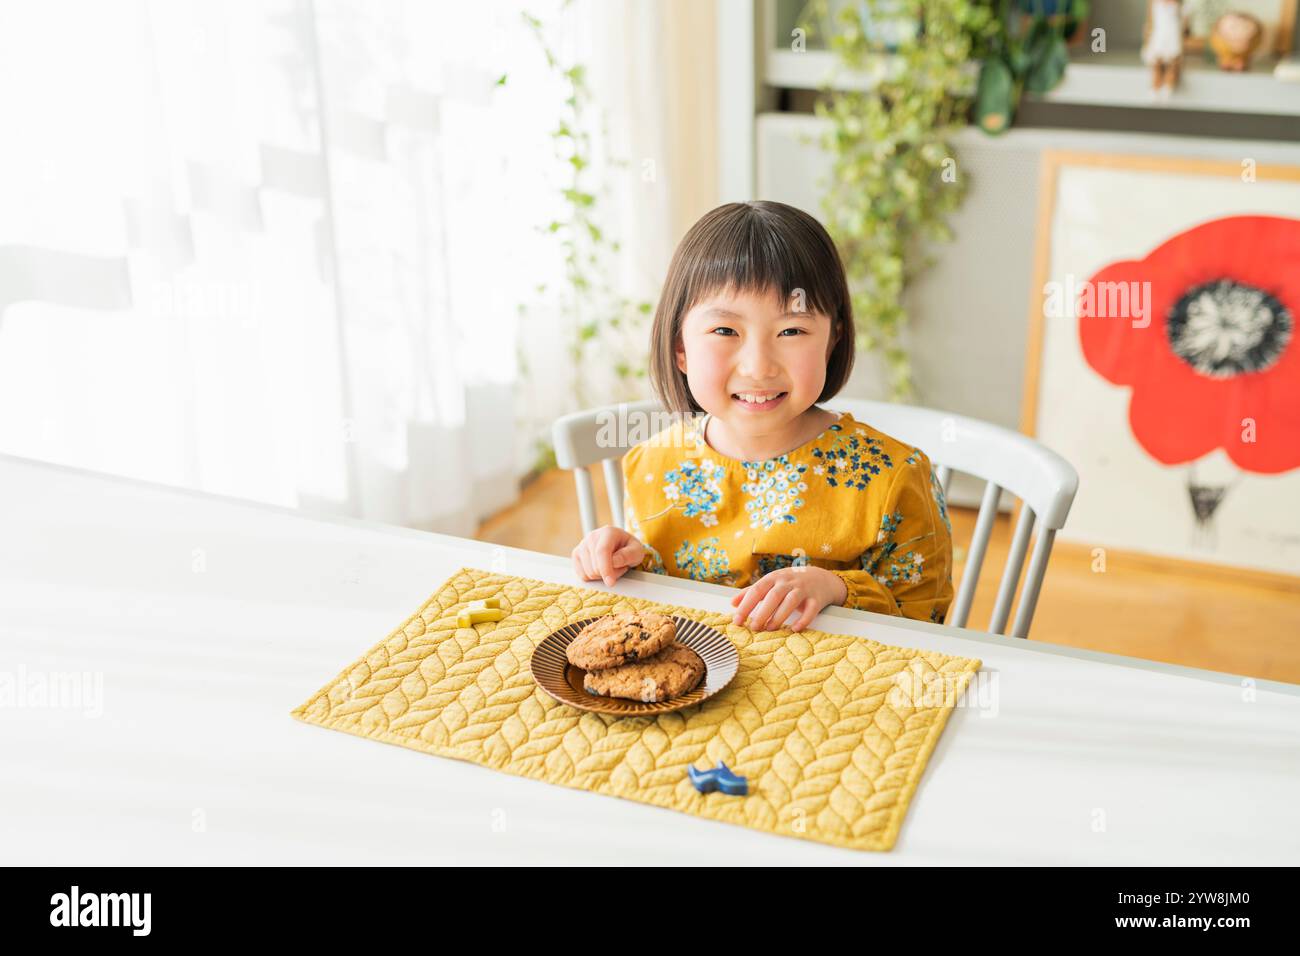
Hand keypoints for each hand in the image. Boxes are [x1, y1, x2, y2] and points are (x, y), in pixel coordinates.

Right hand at [571, 525, 645, 586]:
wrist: (620, 545)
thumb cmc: (629, 548)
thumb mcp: (637, 551)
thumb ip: (628, 555)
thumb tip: (614, 561)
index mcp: (608, 532)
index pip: (602, 552)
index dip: (606, 569)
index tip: (611, 582)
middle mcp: (592, 536)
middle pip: (595, 566)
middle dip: (610, 573)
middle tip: (620, 567)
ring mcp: (582, 545)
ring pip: (589, 573)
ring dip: (602, 575)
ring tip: (611, 566)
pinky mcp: (576, 555)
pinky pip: (582, 575)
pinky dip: (593, 577)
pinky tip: (600, 568)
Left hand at [730, 566, 847, 631]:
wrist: (821, 578)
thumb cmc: (790, 583)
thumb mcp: (771, 583)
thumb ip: (751, 592)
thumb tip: (732, 603)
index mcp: (773, 578)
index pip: (757, 590)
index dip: (746, 605)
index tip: (737, 620)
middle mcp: (788, 582)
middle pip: (773, 596)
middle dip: (762, 612)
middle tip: (754, 627)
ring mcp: (803, 589)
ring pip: (791, 601)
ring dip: (780, 616)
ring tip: (770, 629)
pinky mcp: (816, 599)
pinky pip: (811, 610)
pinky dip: (803, 620)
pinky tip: (795, 629)